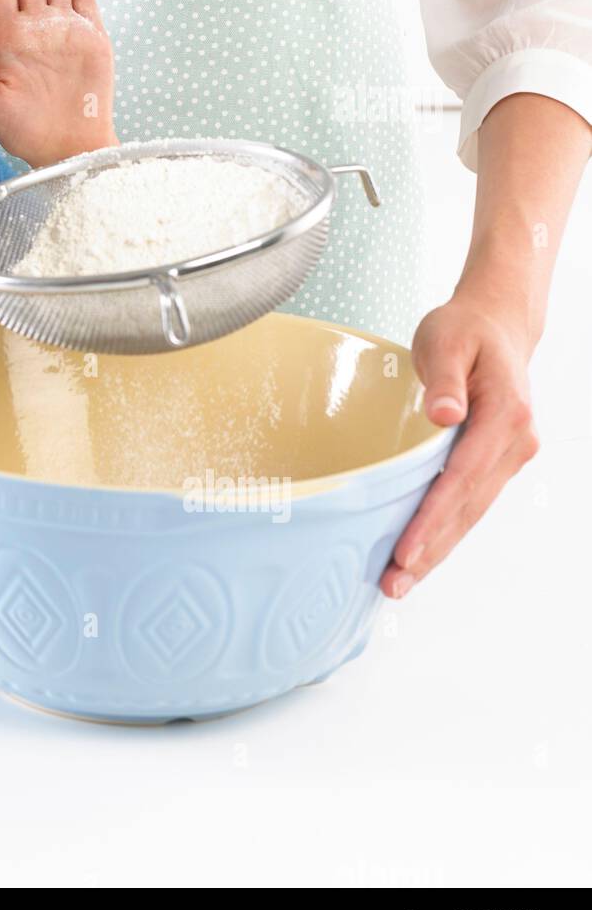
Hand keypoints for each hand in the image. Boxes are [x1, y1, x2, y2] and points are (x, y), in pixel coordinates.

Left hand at [382, 279, 540, 597]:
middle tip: (394, 584)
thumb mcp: (446, 341)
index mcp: (505, 416)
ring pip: (471, 513)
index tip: (405, 549)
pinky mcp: (497, 462)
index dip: (432, 517)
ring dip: (437, 549)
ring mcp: (511, 456)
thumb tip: (444, 415)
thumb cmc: (464, 330)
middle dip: (430, 549)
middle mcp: (516, 443)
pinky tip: (421, 553)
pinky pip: (470, 502)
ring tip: (401, 582)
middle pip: (468, 507)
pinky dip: (446, 530)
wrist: (497, 326)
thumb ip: (444, 380)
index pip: (462, 478)